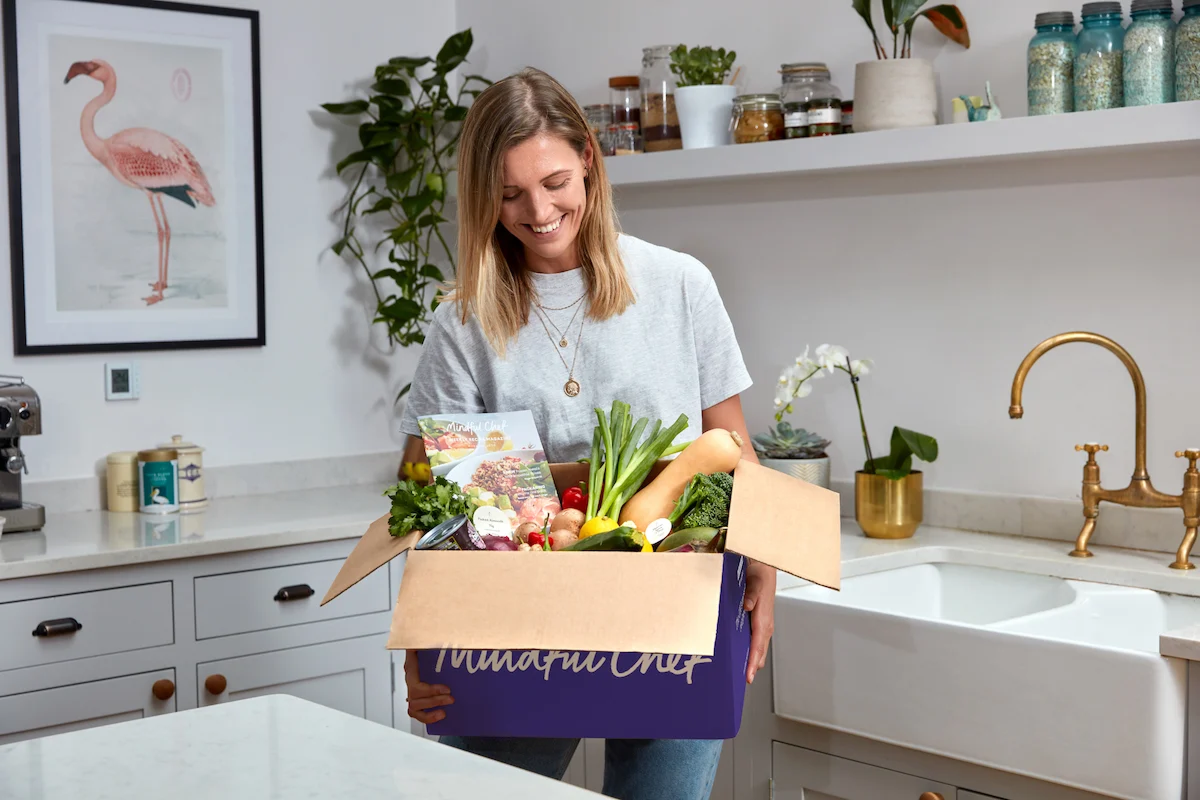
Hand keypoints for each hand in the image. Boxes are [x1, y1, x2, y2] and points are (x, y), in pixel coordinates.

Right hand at [404, 650, 453, 723]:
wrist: (430, 650)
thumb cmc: (431, 647)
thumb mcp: (429, 643)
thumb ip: (427, 643)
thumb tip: (430, 644)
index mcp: (412, 666)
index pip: (416, 683)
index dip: (430, 690)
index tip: (447, 689)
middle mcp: (411, 680)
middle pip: (415, 696)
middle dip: (434, 700)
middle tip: (451, 699)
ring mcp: (412, 691)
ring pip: (413, 707)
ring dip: (429, 712)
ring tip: (444, 712)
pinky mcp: (418, 700)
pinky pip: (417, 714)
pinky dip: (428, 718)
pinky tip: (440, 716)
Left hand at [744, 559, 775, 684]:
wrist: (764, 566)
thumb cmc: (760, 575)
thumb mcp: (754, 581)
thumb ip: (750, 593)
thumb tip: (747, 606)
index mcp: (764, 618)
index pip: (757, 645)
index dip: (752, 661)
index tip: (748, 675)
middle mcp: (765, 625)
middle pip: (758, 651)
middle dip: (752, 667)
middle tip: (742, 681)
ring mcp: (762, 625)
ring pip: (757, 648)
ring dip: (751, 661)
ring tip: (742, 675)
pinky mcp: (758, 622)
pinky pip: (754, 641)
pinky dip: (750, 651)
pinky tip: (742, 656)